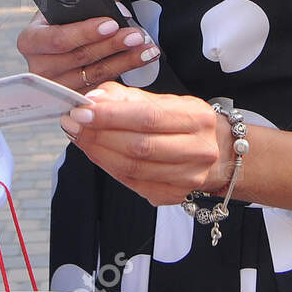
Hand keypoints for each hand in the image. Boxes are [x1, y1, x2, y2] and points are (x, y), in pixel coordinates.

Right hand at [15, 1, 159, 93]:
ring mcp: (57, 87)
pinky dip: (125, 70)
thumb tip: (115, 7)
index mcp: (30, 41)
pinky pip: (102, 84)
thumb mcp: (64, 8)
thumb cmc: (61, 22)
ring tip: (146, 46)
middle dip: (112, 44)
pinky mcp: (74, 98)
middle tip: (135, 34)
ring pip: (96, 73)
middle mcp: (39, 67)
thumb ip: (87, 2)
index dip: (85, 31)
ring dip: (125, 59)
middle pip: (80, 57)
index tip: (111, 23)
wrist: (57, 42)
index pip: (58, 38)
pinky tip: (141, 58)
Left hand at [60, 81, 228, 206]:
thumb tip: (93, 99)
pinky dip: (109, 168)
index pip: (149, 117)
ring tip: (79, 138)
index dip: (111, 115)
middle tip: (73, 124)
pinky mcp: (175, 195)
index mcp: (196, 117)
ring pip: (135, 168)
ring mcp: (189, 177)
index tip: (82, 110)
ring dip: (99, 153)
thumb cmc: (183, 121)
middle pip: (140, 146)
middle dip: (100, 135)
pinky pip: (134, 184)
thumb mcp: (163, 100)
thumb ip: (126, 97)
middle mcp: (198, 149)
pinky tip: (96, 154)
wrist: (217, 152)